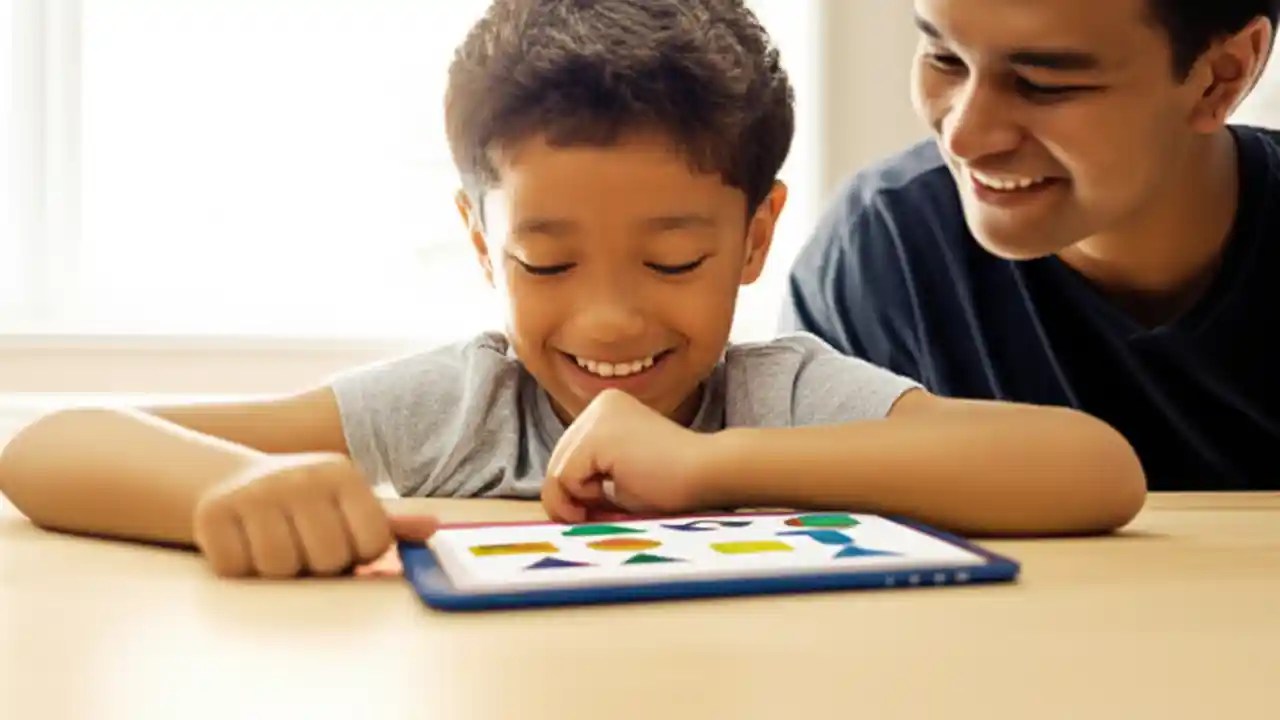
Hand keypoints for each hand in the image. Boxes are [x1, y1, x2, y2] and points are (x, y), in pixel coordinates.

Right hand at [192, 452, 436, 577]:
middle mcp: (299, 477)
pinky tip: (244, 543)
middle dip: (319, 565)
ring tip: (276, 543)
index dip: (360, 554)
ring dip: (279, 570)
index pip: (373, 541)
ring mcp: (254, 492)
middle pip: (328, 559)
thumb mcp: (347, 503)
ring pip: (280, 569)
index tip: (345, 541)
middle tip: (305, 544)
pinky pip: (237, 569)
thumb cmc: (305, 504)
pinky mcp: (213, 513)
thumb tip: (432, 528)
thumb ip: (388, 521)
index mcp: (341, 473)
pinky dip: (240, 567)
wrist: (234, 482)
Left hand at [543, 389, 713, 522]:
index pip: (570, 455)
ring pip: (556, 472)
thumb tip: (554, 504)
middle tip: (602, 514)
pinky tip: (612, 495)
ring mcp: (595, 416)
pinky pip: (565, 478)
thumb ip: (589, 480)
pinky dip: (582, 498)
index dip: (579, 490)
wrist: (708, 472)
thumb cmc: (674, 482)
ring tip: (611, 505)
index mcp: (607, 409)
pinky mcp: (595, 436)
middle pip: (558, 462)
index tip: (604, 507)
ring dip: (578, 501)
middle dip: (574, 497)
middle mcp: (598, 404)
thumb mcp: (619, 478)